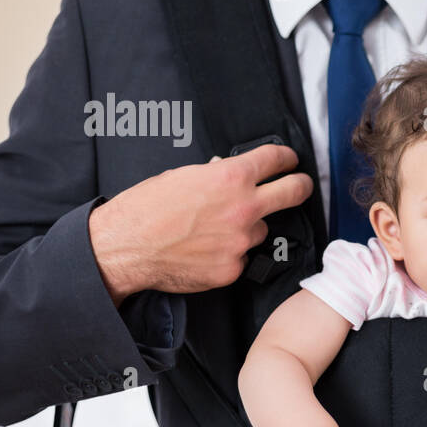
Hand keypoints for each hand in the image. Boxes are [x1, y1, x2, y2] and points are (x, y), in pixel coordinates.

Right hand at [88, 144, 312, 304]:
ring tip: (214, 229)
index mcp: (230, 177)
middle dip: (301, 185)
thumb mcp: (181, 177)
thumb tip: (229, 171)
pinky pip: (242, 256)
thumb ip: (215, 175)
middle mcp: (244, 207)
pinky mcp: (233, 268)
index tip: (290, 161)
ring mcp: (241, 240)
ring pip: (261, 229)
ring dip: (247, 227)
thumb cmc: (145, 209)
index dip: (286, 158)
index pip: (275, 160)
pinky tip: (205, 250)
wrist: (125, 247)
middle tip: (302, 185)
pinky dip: (229, 253)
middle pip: (293, 192)